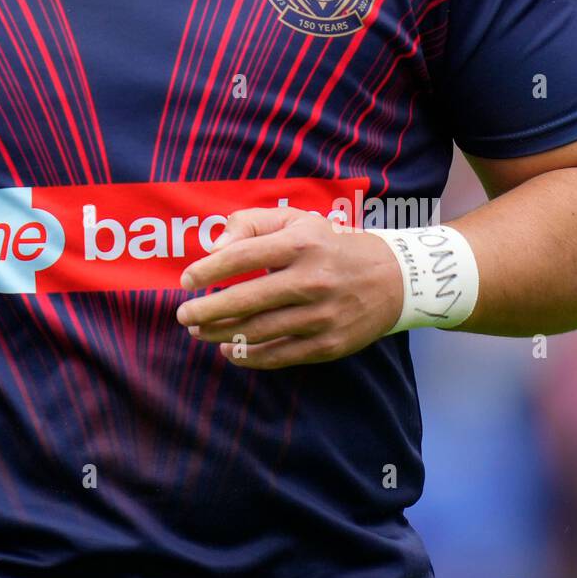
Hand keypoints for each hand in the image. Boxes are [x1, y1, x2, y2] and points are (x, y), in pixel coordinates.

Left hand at [175, 205, 403, 369]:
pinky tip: (230, 351)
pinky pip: (279, 355)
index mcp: (299, 244)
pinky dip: (249, 357)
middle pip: (244, 301)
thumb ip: (251, 223)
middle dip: (206, 311)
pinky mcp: (327, 344)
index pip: (241, 257)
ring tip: (200, 331)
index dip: (207, 270)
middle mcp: (310, 280)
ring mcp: (320, 316)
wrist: (392, 279)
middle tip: (183, 315)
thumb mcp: (296, 221)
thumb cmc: (330, 245)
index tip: (186, 280)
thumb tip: (214, 246)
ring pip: (258, 332)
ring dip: (221, 334)